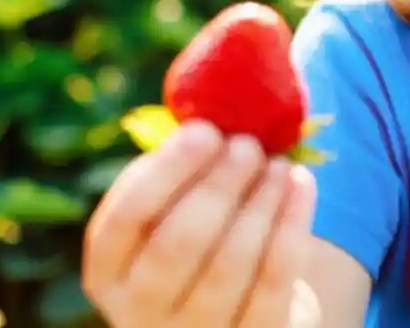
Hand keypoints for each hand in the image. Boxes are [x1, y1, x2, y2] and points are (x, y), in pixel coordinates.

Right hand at [82, 120, 317, 326]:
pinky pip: (273, 283)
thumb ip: (181, 167)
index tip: (206, 130)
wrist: (239, 309)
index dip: (167, 171)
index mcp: (108, 270)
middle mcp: (140, 312)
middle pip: (177, 245)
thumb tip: (219, 103)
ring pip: (228, 266)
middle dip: (218, 186)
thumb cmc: (200, 236)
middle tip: (247, 145)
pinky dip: (290, 226)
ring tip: (279, 163)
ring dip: (259, 202)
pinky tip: (301, 184)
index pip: (124, 220)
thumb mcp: (173, 208)